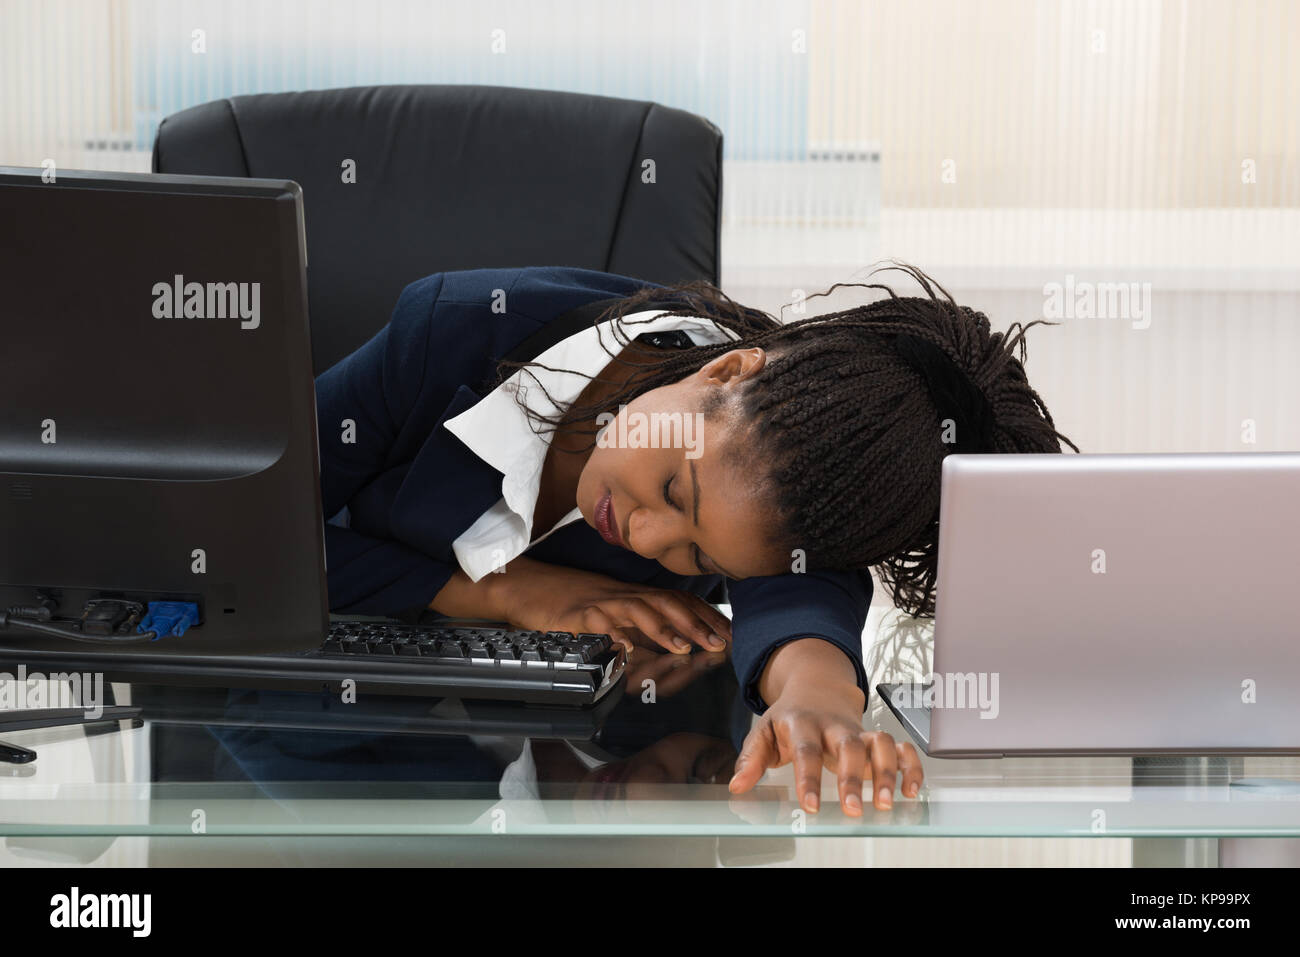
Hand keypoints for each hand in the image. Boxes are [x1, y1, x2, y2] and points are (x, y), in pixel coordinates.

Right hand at [496, 556, 731, 654]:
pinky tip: (627, 650)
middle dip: (696, 624)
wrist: (528, 585)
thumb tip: (674, 638)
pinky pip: (597, 623)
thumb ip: (639, 619)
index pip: (679, 600)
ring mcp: (600, 603)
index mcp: (635, 594)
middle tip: (720, 644)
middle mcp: (623, 595)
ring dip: (664, 628)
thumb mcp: (612, 606)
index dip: (707, 615)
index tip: (731, 632)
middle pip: (666, 602)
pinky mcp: (575, 614)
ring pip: (638, 609)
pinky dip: (613, 635)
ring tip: (684, 648)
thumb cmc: (571, 599)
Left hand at [729, 682, 923, 814]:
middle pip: (848, 746)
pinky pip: (900, 747)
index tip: (811, 805)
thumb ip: (751, 758)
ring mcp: (858, 730)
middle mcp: (834, 726)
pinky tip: (911, 790)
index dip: (809, 778)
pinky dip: (910, 766)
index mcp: (803, 723)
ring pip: (880, 743)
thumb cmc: (790, 717)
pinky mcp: (876, 738)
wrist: (816, 686)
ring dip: (886, 772)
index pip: (806, 750)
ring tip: (884, 803)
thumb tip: (738, 784)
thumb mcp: (764, 732)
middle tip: (853, 809)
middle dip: (853, 778)